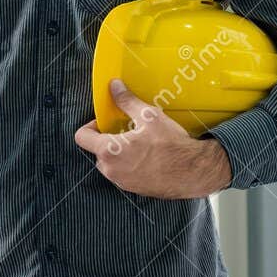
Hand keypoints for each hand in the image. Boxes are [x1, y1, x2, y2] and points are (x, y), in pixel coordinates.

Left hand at [73, 79, 232, 198]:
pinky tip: (148, 156)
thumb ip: (127, 101)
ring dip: (119, 152)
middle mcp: (111, 170)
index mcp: (109, 151)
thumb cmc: (172, 146)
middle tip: (127, 131)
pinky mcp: (133, 189)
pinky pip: (124, 173)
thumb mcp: (149, 116)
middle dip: (108, 139)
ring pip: (111, 162)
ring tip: (140, 143)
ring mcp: (122, 182)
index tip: (105, 122)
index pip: (82, 137)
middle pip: (97, 150)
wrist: (193, 172)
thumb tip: (114, 87)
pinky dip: (130, 164)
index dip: (90, 126)